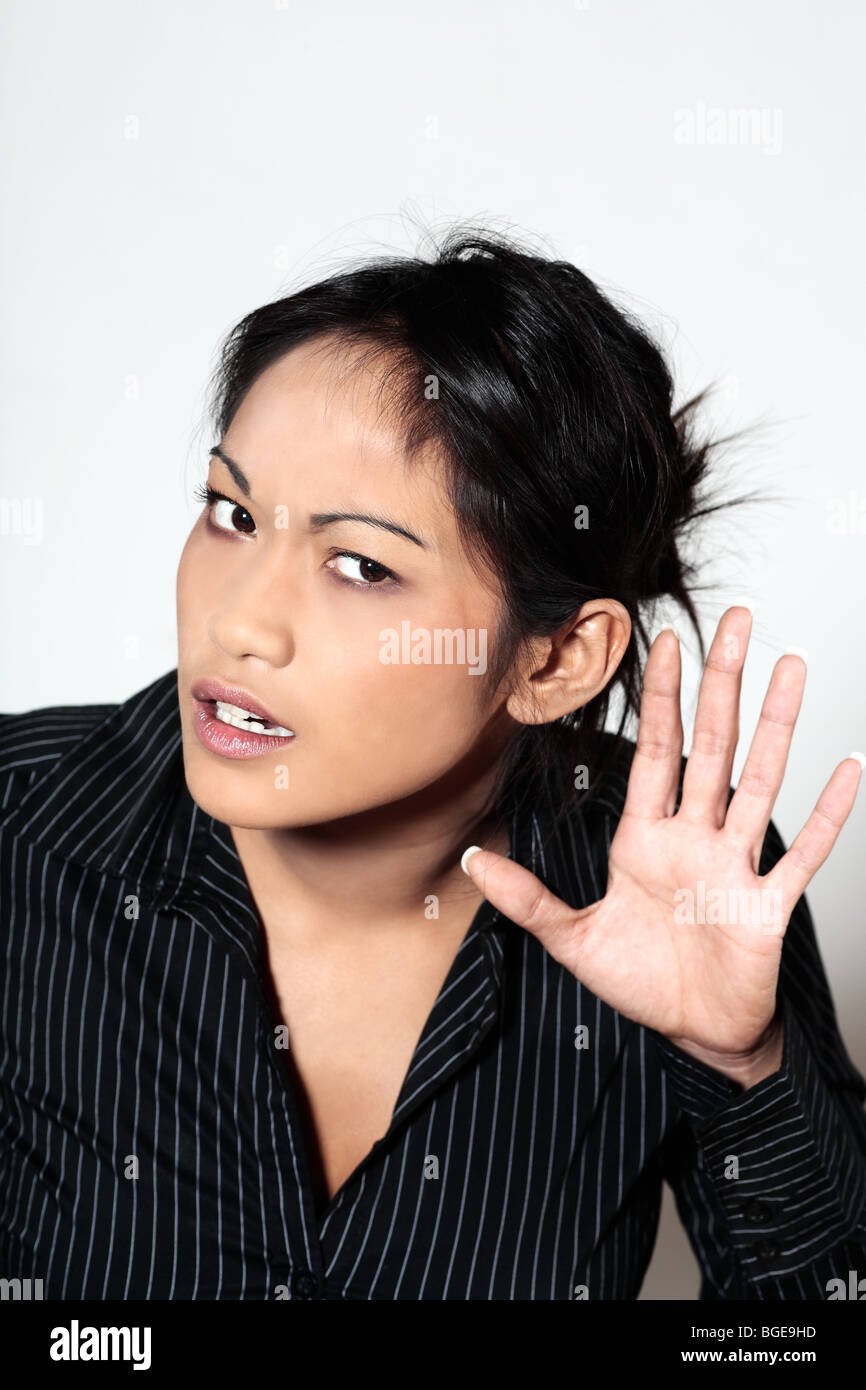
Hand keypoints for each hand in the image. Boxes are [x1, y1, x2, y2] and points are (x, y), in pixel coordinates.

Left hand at [462, 606, 862, 1076]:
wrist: (694, 1036)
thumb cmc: (643, 984)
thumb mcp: (573, 940)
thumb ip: (528, 899)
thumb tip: (474, 861)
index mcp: (648, 840)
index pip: (656, 752)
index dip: (662, 698)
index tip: (666, 642)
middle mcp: (696, 840)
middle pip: (713, 746)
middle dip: (723, 682)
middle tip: (738, 622)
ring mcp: (735, 868)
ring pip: (760, 781)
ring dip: (776, 725)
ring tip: (792, 667)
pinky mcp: (767, 906)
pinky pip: (804, 854)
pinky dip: (828, 815)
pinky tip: (847, 770)